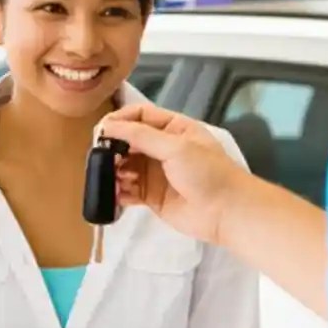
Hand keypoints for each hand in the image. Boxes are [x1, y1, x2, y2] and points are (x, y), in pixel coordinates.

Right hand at [99, 104, 248, 244]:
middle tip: (100, 157)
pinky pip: (128, 191)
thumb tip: (109, 126)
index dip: (119, 121)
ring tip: (110, 178)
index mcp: (173, 128)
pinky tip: (114, 195)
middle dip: (112, 148)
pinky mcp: (152, 197)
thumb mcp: (176, 147)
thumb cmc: (208, 173)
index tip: (102, 131)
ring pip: (125, 167)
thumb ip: (141, 135)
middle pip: (128, 141)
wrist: (227, 212)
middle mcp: (163, 148)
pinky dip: (118, 192)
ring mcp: (156, 173)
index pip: (139, 115)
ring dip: (113, 171)